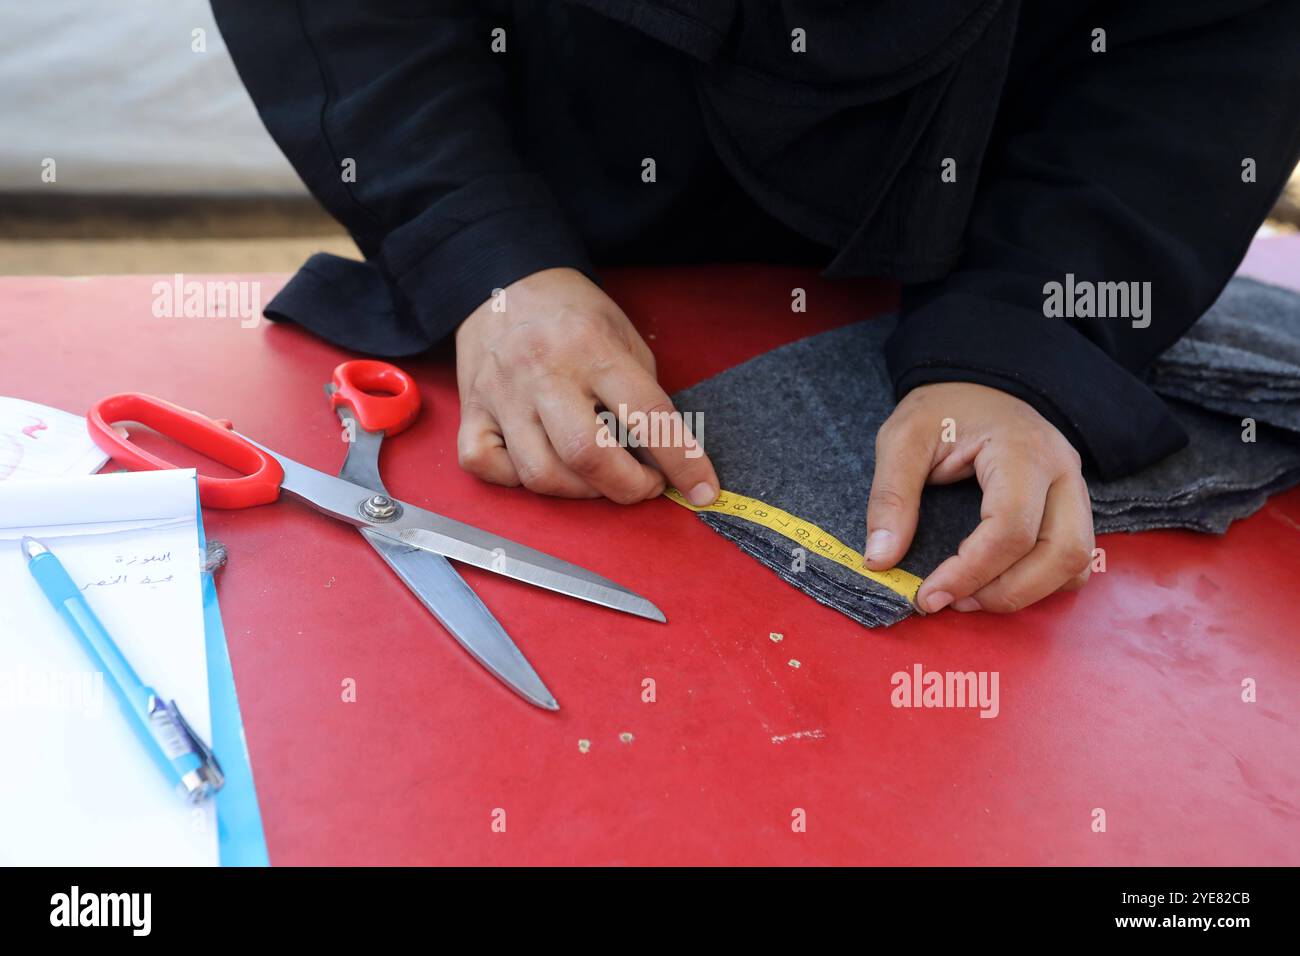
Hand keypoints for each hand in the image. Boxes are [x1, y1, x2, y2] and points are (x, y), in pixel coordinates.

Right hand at [455, 267, 718, 504]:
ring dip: (581, 492)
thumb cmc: (572, 315)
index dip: (681, 460)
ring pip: (539, 474)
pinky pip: (486, 467)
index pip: (646, 414)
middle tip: (645, 485)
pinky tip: (543, 464)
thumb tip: (662, 458)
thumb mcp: (621, 335)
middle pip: (586, 455)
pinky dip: (518, 481)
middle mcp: (542, 370)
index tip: (703, 489)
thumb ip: (642, 394)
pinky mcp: (471, 410)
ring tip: (600, 478)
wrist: (501, 281)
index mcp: (590, 345)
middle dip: (628, 488)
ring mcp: (500, 393)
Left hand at [864, 382, 1093, 613]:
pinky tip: (999, 581)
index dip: (970, 573)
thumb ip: (890, 497)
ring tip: (972, 597)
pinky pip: (1078, 558)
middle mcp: (1063, 470)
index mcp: (1022, 450)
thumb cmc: (942, 408)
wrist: (978, 382)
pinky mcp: (1074, 503)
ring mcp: (1076, 487)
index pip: (1010, 529)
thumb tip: (880, 559)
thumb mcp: (902, 439)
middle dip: (1005, 593)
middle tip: (951, 602)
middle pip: (1060, 554)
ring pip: (1077, 562)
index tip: (928, 596)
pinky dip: (1044, 581)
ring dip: (1028, 592)